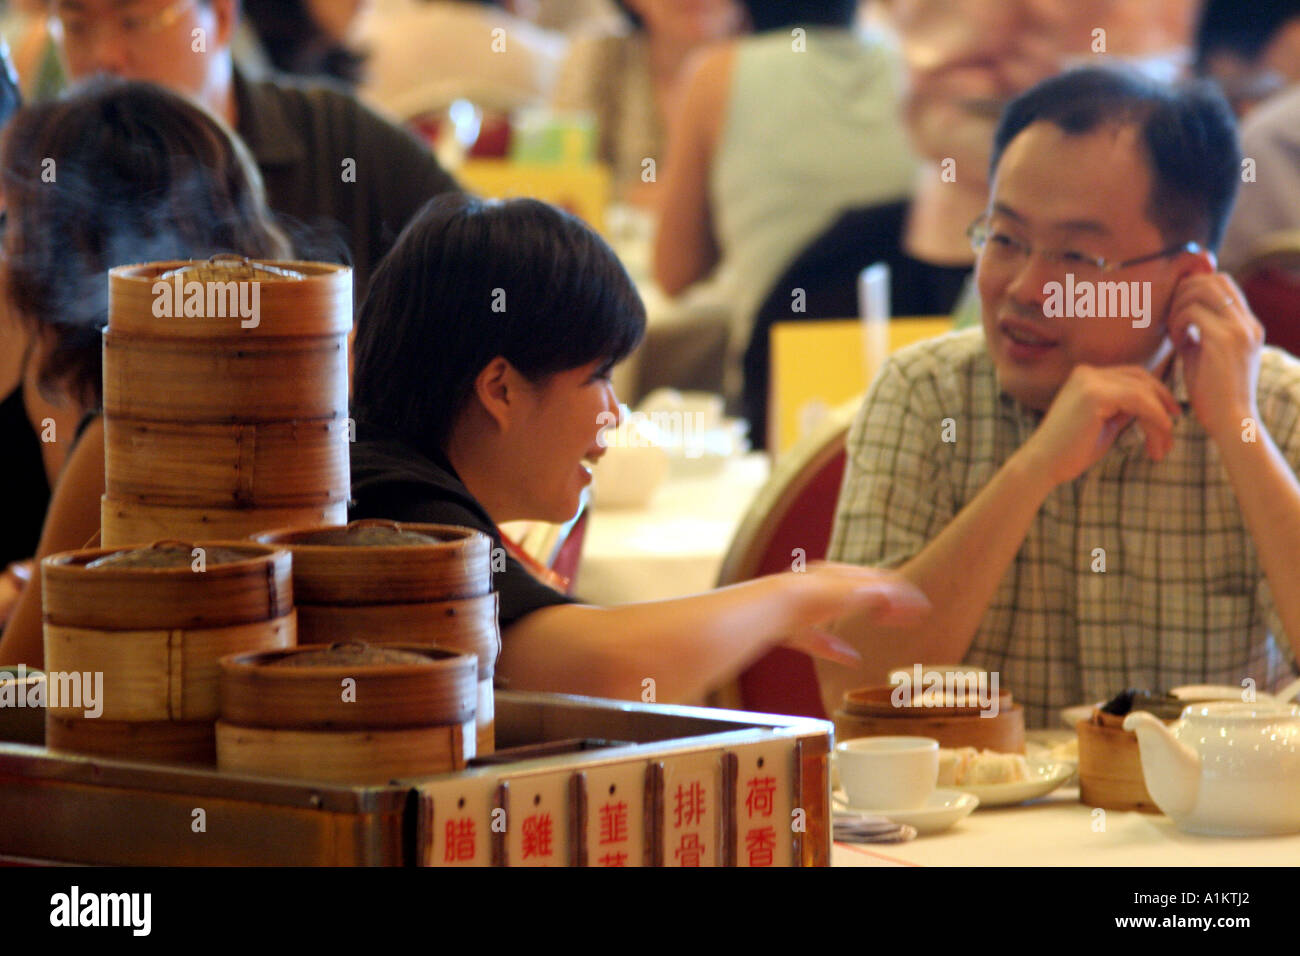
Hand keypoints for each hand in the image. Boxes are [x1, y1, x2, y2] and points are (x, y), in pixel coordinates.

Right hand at [779, 563, 929, 665]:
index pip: (857, 588)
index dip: (874, 602)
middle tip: (912, 614)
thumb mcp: (807, 637)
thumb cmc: (783, 619)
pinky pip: (893, 590)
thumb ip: (829, 647)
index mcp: (825, 584)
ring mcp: (852, 579)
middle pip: (876, 583)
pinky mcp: (863, 586)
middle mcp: (841, 576)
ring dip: (905, 599)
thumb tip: (853, 659)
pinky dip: (906, 600)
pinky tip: (919, 609)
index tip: (886, 618)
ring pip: (888, 584)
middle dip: (894, 599)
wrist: (781, 603)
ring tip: (922, 611)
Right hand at [1020, 364, 1181, 487]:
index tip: (1171, 418)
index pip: (1132, 376)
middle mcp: (1087, 372)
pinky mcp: (1095, 395)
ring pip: (1143, 392)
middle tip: (1171, 434)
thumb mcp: (1106, 424)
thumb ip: (1125, 410)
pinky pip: (1139, 401)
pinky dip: (1156, 418)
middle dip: (1163, 406)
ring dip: (1160, 419)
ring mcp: (1090, 381)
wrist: (1043, 465)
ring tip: (1163, 447)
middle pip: (1141, 380)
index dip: (1157, 394)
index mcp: (1086, 376)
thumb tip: (1155, 405)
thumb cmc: (1072, 451)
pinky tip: (1161, 435)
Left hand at [1167, 271, 1261, 443]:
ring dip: (1178, 307)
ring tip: (1175, 333)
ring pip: (1201, 290)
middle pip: (1212, 279)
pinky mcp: (1224, 340)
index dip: (1194, 286)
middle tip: (1172, 319)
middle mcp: (1248, 323)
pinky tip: (1177, 343)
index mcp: (1248, 325)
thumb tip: (1180, 311)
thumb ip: (1199, 330)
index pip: (1223, 282)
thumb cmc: (1213, 393)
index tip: (1178, 311)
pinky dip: (1177, 323)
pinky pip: (1191, 312)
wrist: (1231, 421)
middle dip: (1184, 292)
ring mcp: (1239, 329)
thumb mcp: (1207, 353)